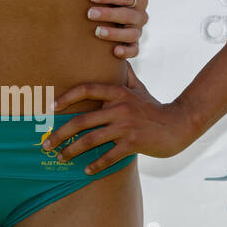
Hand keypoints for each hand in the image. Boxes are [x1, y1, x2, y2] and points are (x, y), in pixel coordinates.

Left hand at [43, 63, 194, 173]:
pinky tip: (86, 170)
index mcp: (117, 92)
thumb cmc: (154, 107)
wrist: (179, 124)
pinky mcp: (133, 144)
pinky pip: (109, 156)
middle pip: (82, 121)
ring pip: (91, 140)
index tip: (52, 107)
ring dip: (72, 151)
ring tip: (60, 157)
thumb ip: (125, 75)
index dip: (67, 97)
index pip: (86, 90)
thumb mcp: (139, 88)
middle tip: (46, 143)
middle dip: (60, 133)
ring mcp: (126, 127)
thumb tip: (118, 56)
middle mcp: (119, 108)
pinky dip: (96, 164)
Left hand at [87, 0, 149, 58]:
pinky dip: (127, 51)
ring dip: (114, 33)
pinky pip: (135, 50)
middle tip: (90, 13)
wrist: (105, 12)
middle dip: (109, 14)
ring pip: (131, 34)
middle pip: (128, 15)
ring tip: (97, 31)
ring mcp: (137, 31)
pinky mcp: (133, 45)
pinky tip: (115, 51)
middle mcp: (140, 16)